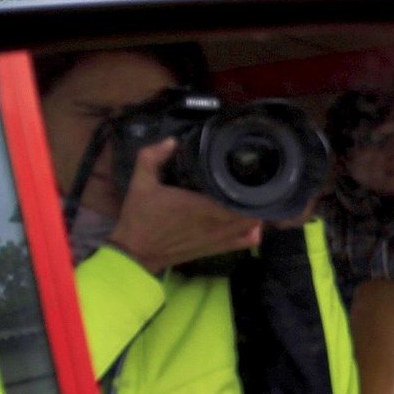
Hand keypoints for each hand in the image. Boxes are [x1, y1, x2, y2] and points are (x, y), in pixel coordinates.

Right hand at [105, 139, 262, 274]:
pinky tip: (248, 220)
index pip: (240, 198)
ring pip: (253, 226)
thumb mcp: (140, 183)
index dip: (252, 186)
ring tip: (253, 198)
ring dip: (256, 212)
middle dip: (257, 197)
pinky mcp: (217, 249)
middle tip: (255, 183)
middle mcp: (215, 223)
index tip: (253, 173)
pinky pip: (246, 242)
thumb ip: (151, 158)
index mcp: (201, 206)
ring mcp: (219, 238)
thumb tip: (171, 140)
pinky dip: (253, 231)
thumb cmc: (140, 217)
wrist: (135, 252)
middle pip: (253, 211)